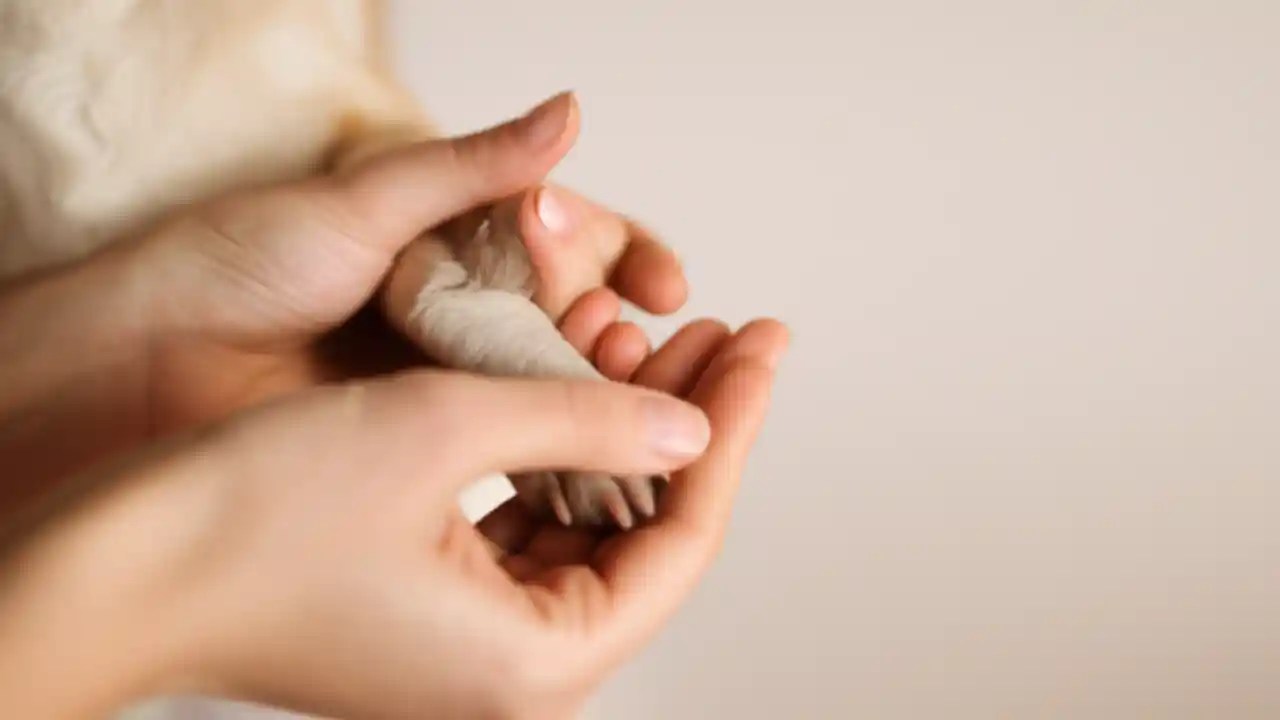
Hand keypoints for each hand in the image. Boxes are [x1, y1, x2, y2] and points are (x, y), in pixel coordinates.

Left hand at [0, 93, 684, 499]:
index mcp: (452, 237)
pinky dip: (553, 436)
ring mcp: (446, 375)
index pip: (568, 239)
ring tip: (614, 380)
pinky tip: (582, 446)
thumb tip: (569, 113)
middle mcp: (459, 305)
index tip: (664, 285)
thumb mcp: (364, 203)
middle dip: (614, 320)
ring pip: (549, 376)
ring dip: (594, 379)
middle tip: (625, 332)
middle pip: (573, 311)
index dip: (624, 257)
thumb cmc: (236, 266)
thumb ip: (474, 168)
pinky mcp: (425, 436)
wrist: (145, 369)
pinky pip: (509, 434)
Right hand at [0, 318, 787, 718]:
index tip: (759, 348)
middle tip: (729, 335)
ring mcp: (477, 652)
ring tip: (663, 341)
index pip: (682, 538)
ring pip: (593, 528)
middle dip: (688, 424)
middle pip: (646, 533)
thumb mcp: (440, 430)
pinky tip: (583, 389)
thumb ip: (583, 418)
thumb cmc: (248, 520)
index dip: (731, 430)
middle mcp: (516, 677)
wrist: (114, 569)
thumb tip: (687, 420)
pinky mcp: (439, 616)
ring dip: (626, 433)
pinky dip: (563, 460)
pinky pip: (533, 534)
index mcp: (535, 662)